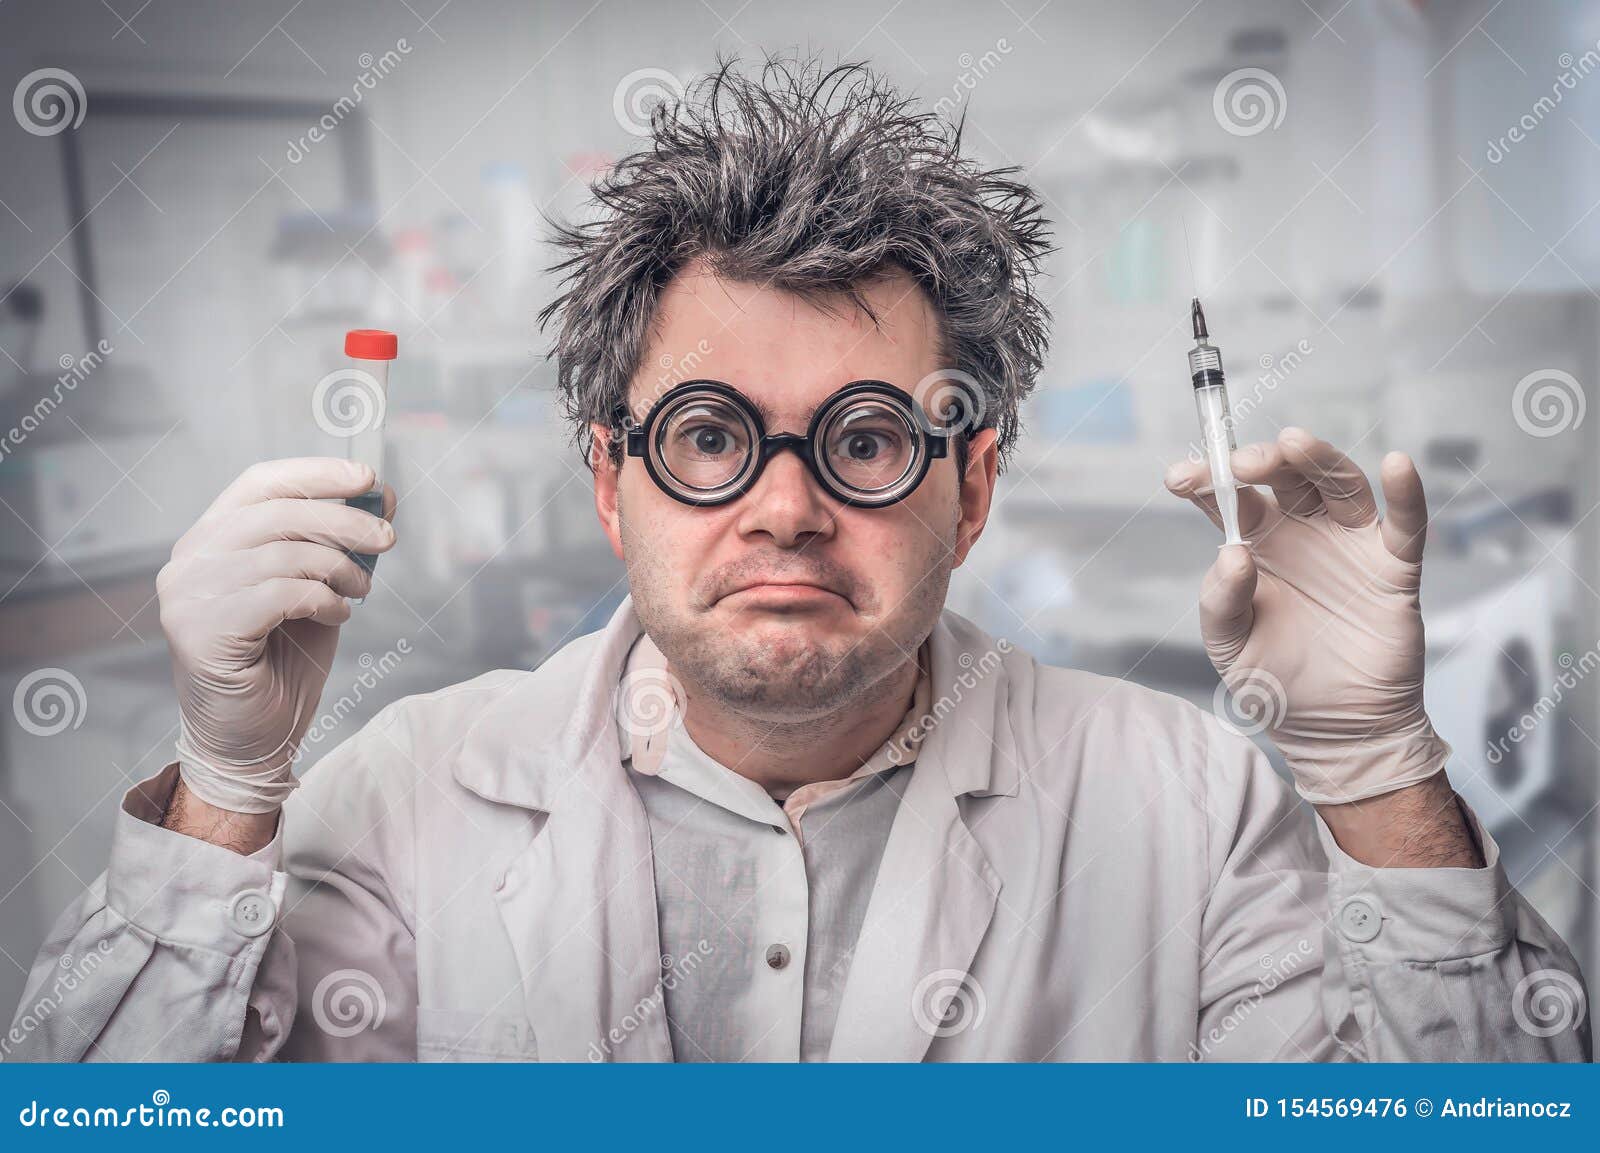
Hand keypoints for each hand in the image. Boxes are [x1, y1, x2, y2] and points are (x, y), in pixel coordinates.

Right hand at [157, 458, 396, 814]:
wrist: (252, 741)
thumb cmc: (282, 664)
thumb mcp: (319, 590)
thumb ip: (337, 545)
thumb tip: (380, 496)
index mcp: (211, 539)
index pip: (260, 483)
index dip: (316, 473)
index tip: (368, 478)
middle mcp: (190, 561)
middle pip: (276, 512)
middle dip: (343, 520)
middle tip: (388, 539)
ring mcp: (188, 596)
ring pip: (281, 552)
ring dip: (338, 568)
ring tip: (360, 591)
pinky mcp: (200, 631)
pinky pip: (278, 594)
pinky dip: (322, 599)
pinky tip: (337, 615)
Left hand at [1163, 427, 1450, 805]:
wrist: (1334, 730)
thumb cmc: (1276, 681)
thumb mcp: (1229, 644)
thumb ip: (1221, 601)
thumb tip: (1232, 553)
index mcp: (1256, 544)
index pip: (1228, 498)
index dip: (1204, 481)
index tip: (1177, 478)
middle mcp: (1302, 534)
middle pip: (1286, 478)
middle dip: (1263, 461)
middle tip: (1241, 464)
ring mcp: (1349, 546)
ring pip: (1338, 485)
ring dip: (1319, 459)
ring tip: (1293, 443)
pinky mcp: (1393, 569)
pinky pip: (1405, 525)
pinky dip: (1406, 493)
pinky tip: (1395, 464)